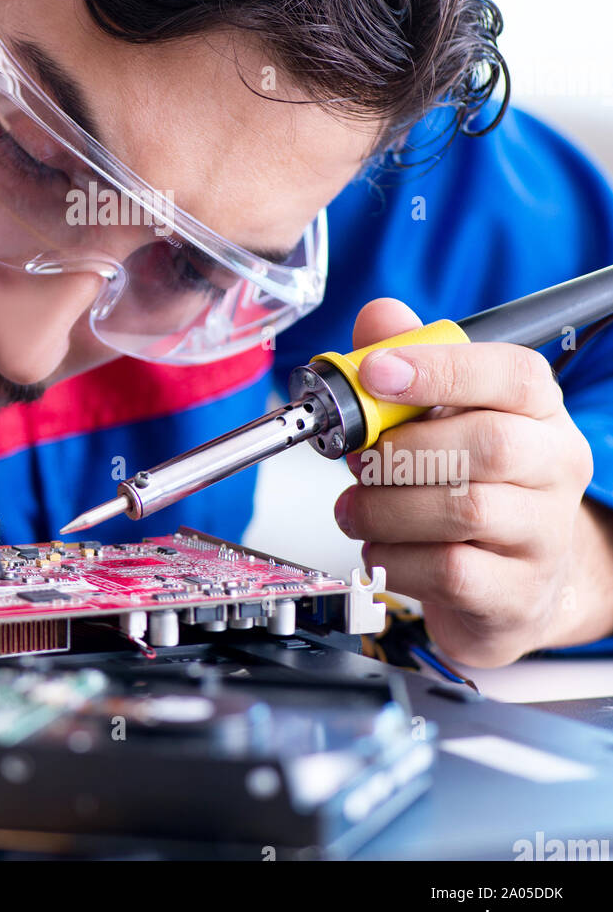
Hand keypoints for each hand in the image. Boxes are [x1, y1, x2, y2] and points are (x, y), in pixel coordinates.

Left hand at [333, 298, 610, 667]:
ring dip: (387, 507)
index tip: (376, 373)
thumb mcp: (440, 416)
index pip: (512, 376)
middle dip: (403, 450)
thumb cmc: (467, 484)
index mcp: (538, 410)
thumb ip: (408, 362)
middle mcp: (555, 467)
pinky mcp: (518, 593)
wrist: (510, 581)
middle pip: (491, 445)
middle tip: (358, 460)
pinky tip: (380, 548)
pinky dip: (397, 558)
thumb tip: (380, 317)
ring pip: (466, 509)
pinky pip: (452, 571)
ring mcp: (545, 534)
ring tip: (357, 508)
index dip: (441, 370)